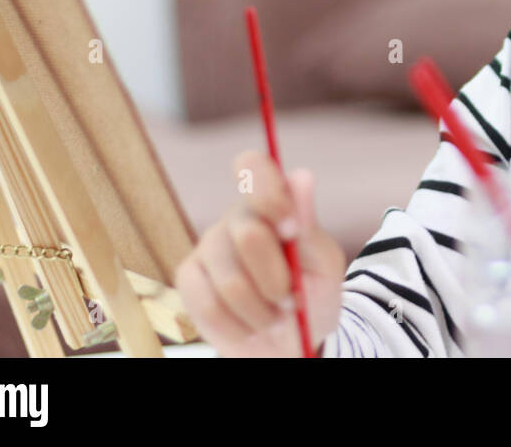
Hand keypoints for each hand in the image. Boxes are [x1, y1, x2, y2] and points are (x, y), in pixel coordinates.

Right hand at [175, 150, 346, 356]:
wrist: (291, 341)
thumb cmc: (311, 296)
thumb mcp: (322, 264)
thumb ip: (308, 224)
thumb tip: (301, 176)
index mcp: (272, 201)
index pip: (253, 168)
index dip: (267, 194)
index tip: (291, 229)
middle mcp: (236, 217)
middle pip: (249, 235)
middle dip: (278, 279)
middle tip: (292, 300)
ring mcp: (208, 245)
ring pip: (231, 281)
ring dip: (262, 311)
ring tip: (276, 318)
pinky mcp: (188, 277)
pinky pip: (210, 306)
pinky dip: (239, 326)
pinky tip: (251, 327)